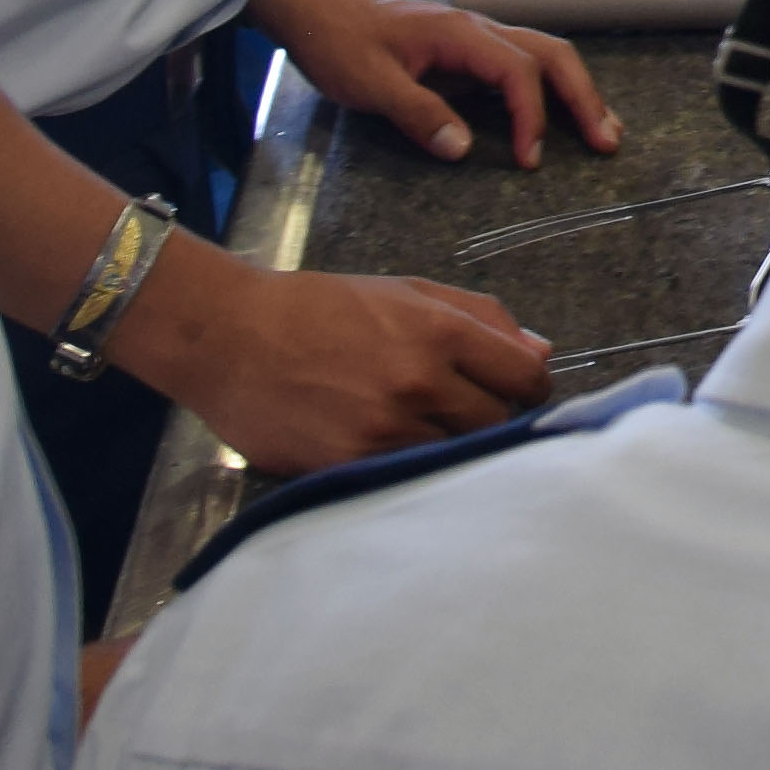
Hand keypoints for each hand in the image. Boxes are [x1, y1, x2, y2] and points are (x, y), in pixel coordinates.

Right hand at [109, 240, 547, 469]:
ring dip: (449, 447)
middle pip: (497, 425)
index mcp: (441, 333)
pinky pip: (407, 478)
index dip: (530, 388)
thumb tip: (540, 353)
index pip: (527, 378)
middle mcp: (420, 384)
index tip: (517, 392)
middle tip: (463, 410)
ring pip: (455, 458)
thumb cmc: (321, 309)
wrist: (230, 338)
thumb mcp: (407, 291)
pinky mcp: (349, 467)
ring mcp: (384, 432)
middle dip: (491, 419)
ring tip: (421, 429)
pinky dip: (409, 468)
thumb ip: (481, 319)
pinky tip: (391, 449)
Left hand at [261, 0, 620, 170]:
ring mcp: (477, 38)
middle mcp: (479, 30)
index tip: (528, 160)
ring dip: (576, 92)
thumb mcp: (369, 83)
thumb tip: (463, 150)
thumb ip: (417, 114)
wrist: (317, 9)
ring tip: (601, 130)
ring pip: (544, 56)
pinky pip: (523, 65)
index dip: (531, 116)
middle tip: (606, 141)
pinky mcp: (468, 51)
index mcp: (460, 35)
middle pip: (552, 54)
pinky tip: (559, 114)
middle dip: (583, 98)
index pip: (518, 72)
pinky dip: (551, 89)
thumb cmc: (340, 43)